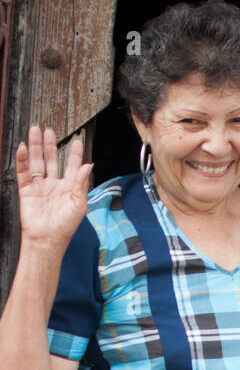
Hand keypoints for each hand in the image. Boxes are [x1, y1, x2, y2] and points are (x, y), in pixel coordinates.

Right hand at [16, 126, 91, 250]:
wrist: (47, 240)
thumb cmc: (65, 227)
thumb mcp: (79, 204)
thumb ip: (82, 183)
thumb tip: (88, 165)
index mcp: (69, 189)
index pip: (72, 166)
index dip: (75, 154)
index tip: (77, 140)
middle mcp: (54, 186)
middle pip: (52, 160)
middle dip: (51, 144)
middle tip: (49, 129)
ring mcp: (40, 187)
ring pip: (37, 162)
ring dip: (36, 146)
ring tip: (35, 130)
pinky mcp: (26, 190)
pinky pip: (23, 172)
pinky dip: (22, 159)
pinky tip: (23, 148)